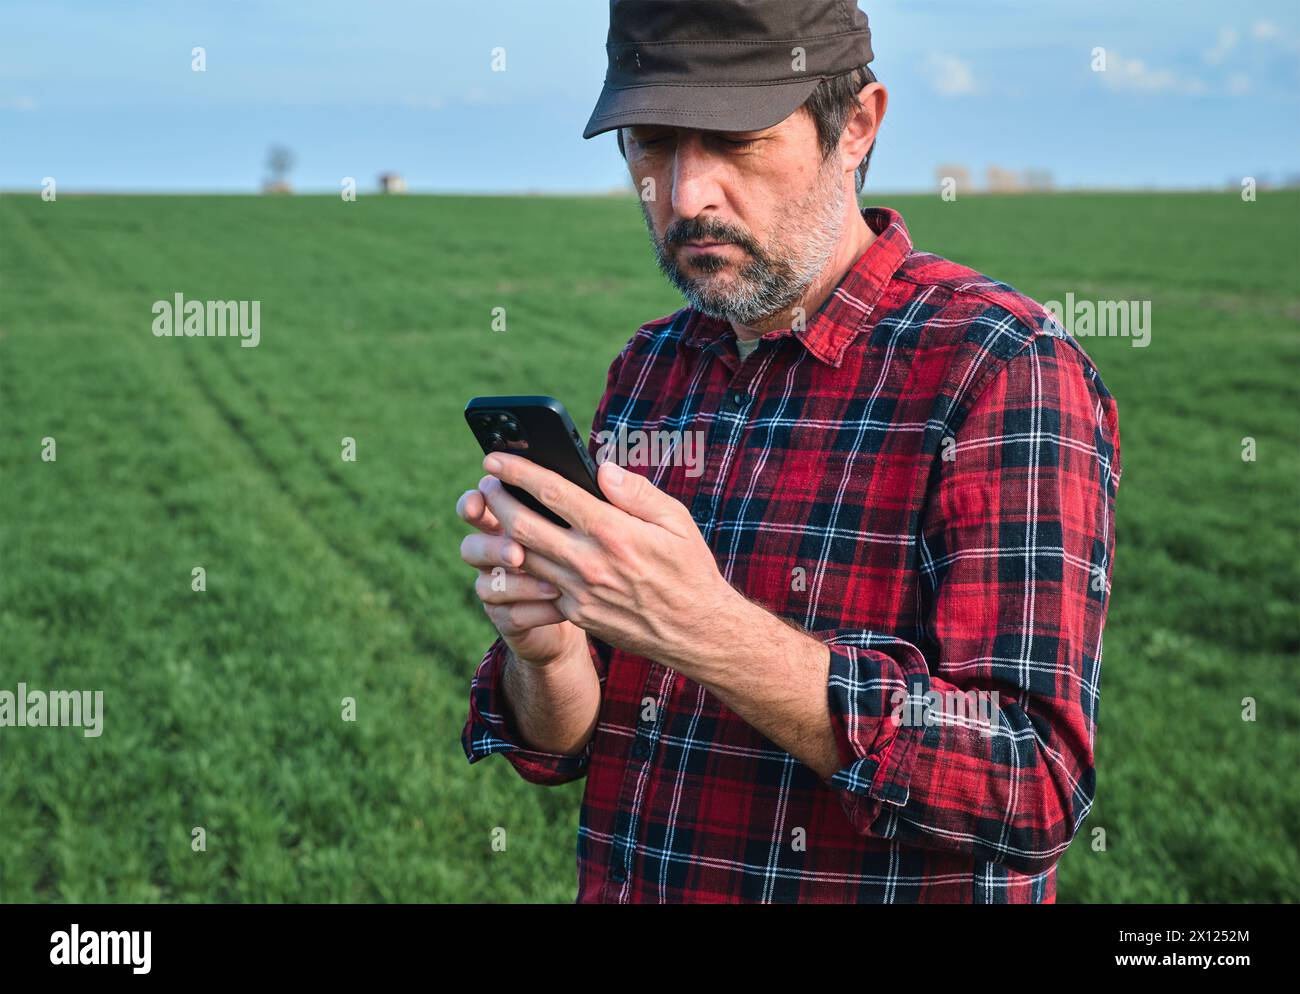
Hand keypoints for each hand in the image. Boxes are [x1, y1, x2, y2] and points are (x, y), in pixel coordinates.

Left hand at [477, 452, 736, 675]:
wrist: (697, 632)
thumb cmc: (689, 569)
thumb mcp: (676, 521)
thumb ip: (636, 492)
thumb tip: (601, 468)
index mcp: (614, 532)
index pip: (553, 492)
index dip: (518, 471)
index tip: (495, 457)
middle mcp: (590, 562)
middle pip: (523, 526)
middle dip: (497, 500)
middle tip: (486, 484)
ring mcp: (579, 593)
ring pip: (522, 559)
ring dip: (499, 534)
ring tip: (492, 514)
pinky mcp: (576, 615)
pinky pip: (535, 591)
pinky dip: (518, 572)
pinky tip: (511, 556)